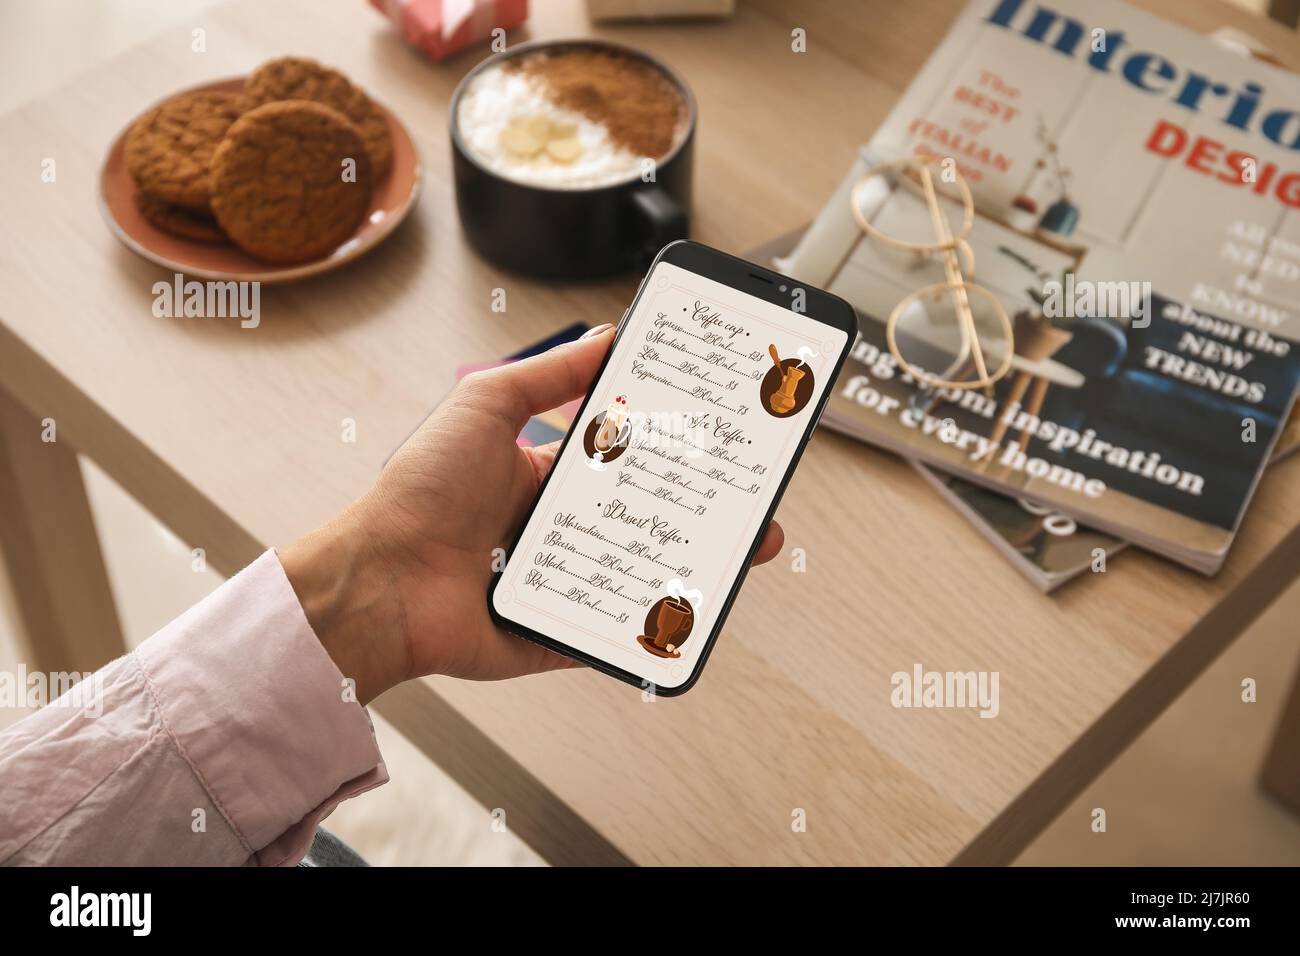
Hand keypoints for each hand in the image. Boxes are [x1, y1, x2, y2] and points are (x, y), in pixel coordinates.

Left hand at [281, 323, 785, 703]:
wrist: (379, 581)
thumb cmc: (420, 489)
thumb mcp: (487, 405)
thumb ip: (550, 373)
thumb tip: (608, 336)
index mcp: (547, 475)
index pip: (626, 456)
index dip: (673, 446)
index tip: (716, 433)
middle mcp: (560, 527)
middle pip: (646, 516)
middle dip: (704, 507)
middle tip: (751, 494)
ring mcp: (563, 582)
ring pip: (644, 573)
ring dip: (696, 563)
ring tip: (743, 548)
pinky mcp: (559, 632)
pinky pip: (617, 631)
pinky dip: (655, 625)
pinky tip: (696, 609)